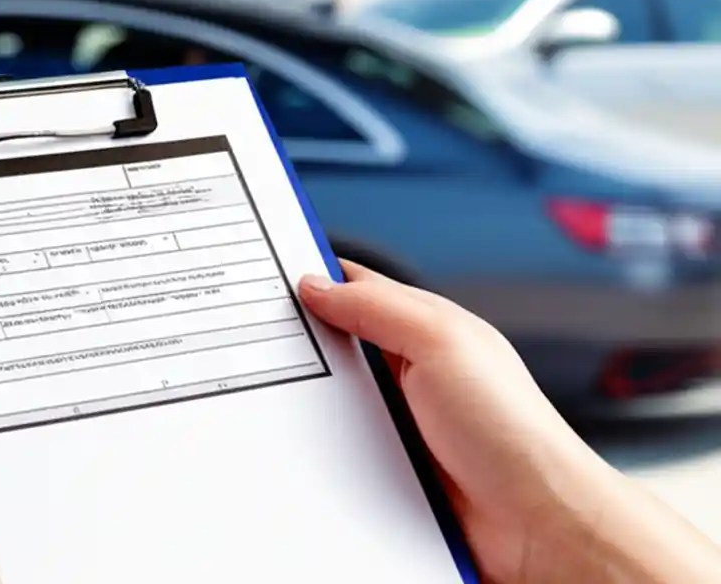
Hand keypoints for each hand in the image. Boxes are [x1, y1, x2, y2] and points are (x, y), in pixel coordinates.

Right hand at [299, 261, 720, 583]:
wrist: (537, 522)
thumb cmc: (512, 431)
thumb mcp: (441, 343)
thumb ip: (378, 308)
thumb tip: (317, 285)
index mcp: (428, 329)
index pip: (359, 288)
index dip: (316, 278)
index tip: (268, 279)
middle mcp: (413, 370)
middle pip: (335, 344)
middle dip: (301, 343)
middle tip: (263, 341)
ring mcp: (399, 419)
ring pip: (330, 398)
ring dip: (310, 401)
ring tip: (285, 397)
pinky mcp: (389, 464)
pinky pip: (337, 447)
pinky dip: (320, 446)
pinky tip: (310, 447)